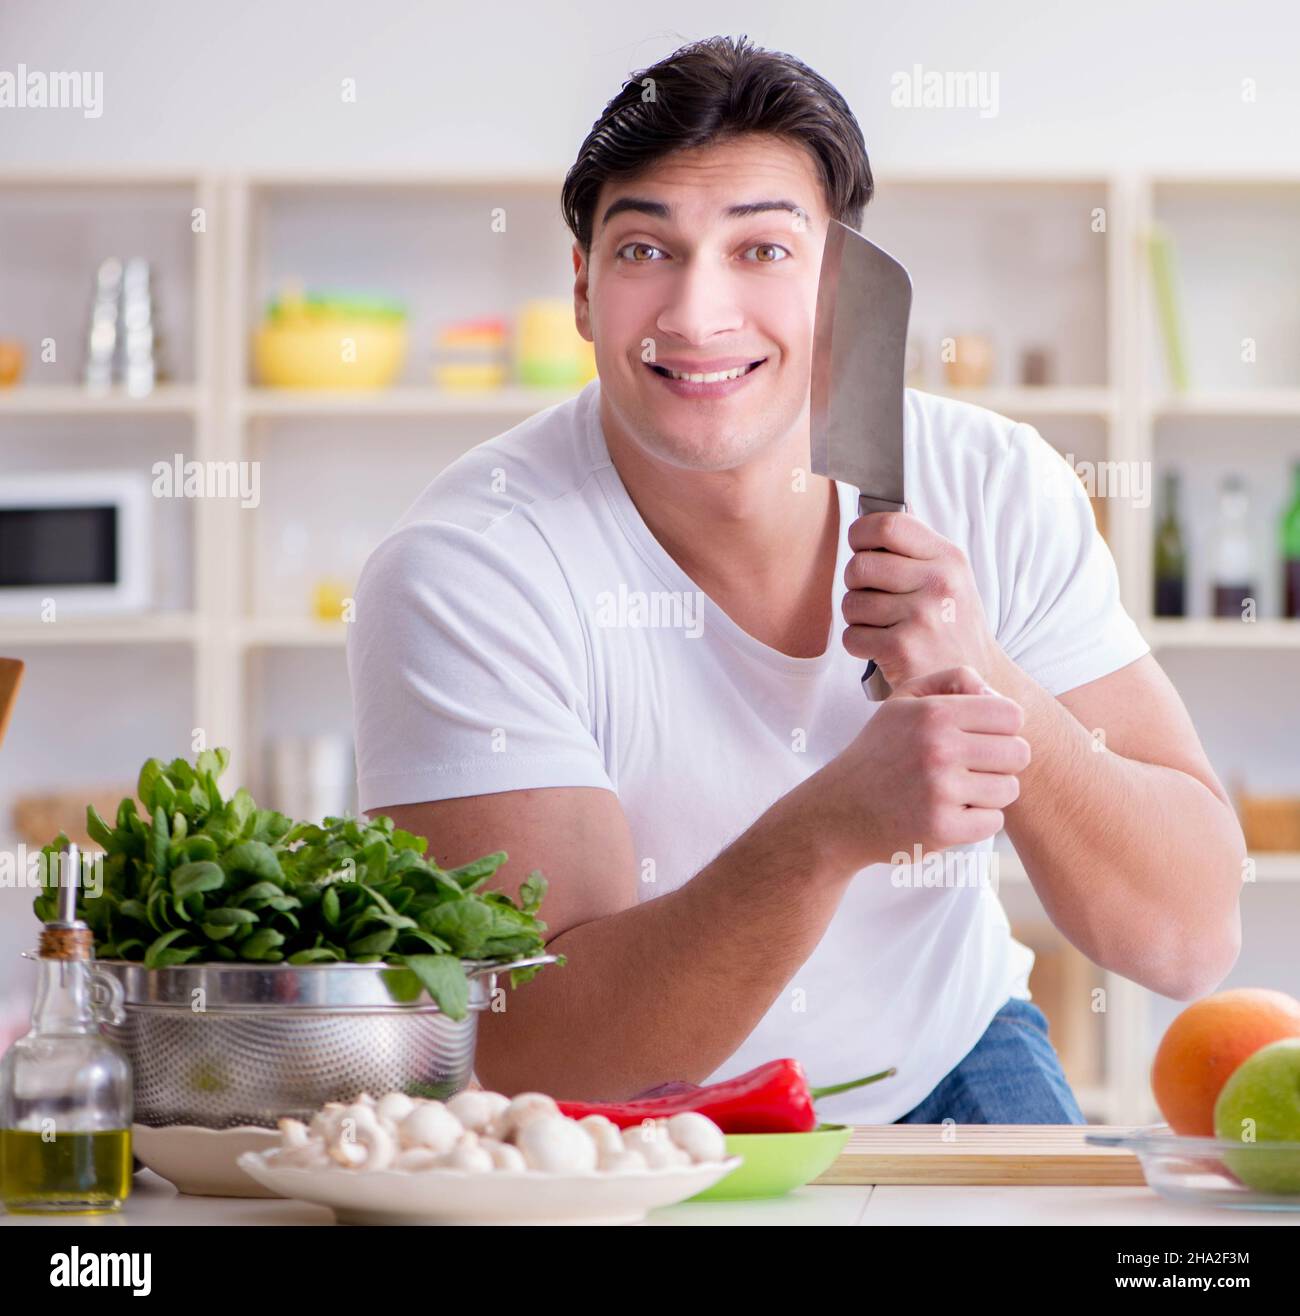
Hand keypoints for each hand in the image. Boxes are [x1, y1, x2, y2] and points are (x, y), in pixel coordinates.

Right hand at [801, 665, 1029, 870]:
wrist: (839, 810)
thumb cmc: (879, 752)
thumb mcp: (902, 701)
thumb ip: (950, 679)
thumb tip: (995, 694)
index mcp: (933, 712)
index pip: (1011, 714)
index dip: (1003, 728)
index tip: (982, 739)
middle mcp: (938, 748)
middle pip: (1019, 753)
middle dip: (1001, 762)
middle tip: (972, 768)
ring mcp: (940, 790)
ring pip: (1009, 789)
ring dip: (989, 794)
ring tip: (957, 791)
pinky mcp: (942, 827)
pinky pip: (993, 822)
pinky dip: (976, 821)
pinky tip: (948, 813)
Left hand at [841, 510, 1003, 689]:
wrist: (978, 677)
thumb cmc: (954, 623)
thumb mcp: (951, 575)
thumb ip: (916, 548)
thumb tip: (872, 514)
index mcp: (948, 558)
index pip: (888, 525)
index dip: (861, 534)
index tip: (861, 547)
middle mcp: (938, 583)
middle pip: (859, 565)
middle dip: (855, 582)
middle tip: (871, 595)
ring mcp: (921, 616)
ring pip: (851, 603)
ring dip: (857, 616)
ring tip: (882, 624)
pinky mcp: (903, 649)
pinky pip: (852, 636)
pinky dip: (859, 644)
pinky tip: (882, 647)